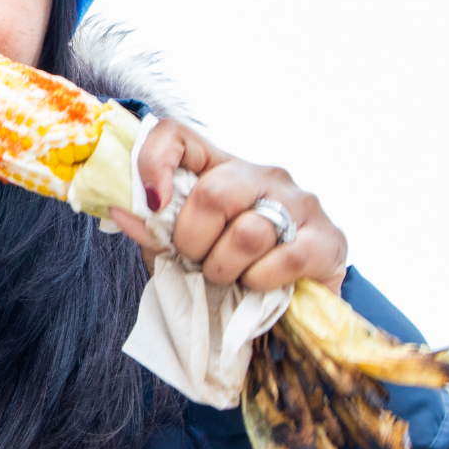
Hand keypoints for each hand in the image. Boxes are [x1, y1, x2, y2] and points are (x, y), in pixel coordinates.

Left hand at [106, 119, 347, 294]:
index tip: (152, 202)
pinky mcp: (329, 238)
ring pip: (248, 233)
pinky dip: (260, 281)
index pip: (176, 136)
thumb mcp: (180, 253)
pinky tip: (259, 285)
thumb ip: (153, 231)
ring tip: (228, 278)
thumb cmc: (226, 272)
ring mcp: (300, 202)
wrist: (285, 313)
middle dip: (193, 241)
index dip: (154, 162)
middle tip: (197, 262)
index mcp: (218, 168)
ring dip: (226, 269)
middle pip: (213, 193)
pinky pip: (284, 258)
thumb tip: (120, 210)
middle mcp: (262, 174)